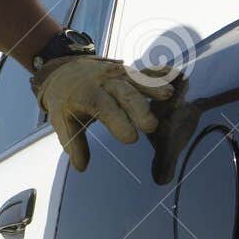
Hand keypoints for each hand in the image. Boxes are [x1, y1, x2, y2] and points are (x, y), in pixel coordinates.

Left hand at [31, 55, 174, 171]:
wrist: (63, 70)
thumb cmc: (65, 100)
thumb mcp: (62, 121)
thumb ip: (74, 144)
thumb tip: (80, 168)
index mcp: (88, 95)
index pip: (103, 109)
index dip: (117, 122)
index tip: (131, 139)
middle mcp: (104, 83)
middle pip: (124, 94)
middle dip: (138, 108)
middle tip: (152, 127)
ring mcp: (118, 74)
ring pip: (137, 79)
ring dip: (153, 87)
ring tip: (170, 95)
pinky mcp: (128, 71)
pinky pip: (145, 70)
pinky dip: (160, 72)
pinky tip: (176, 74)